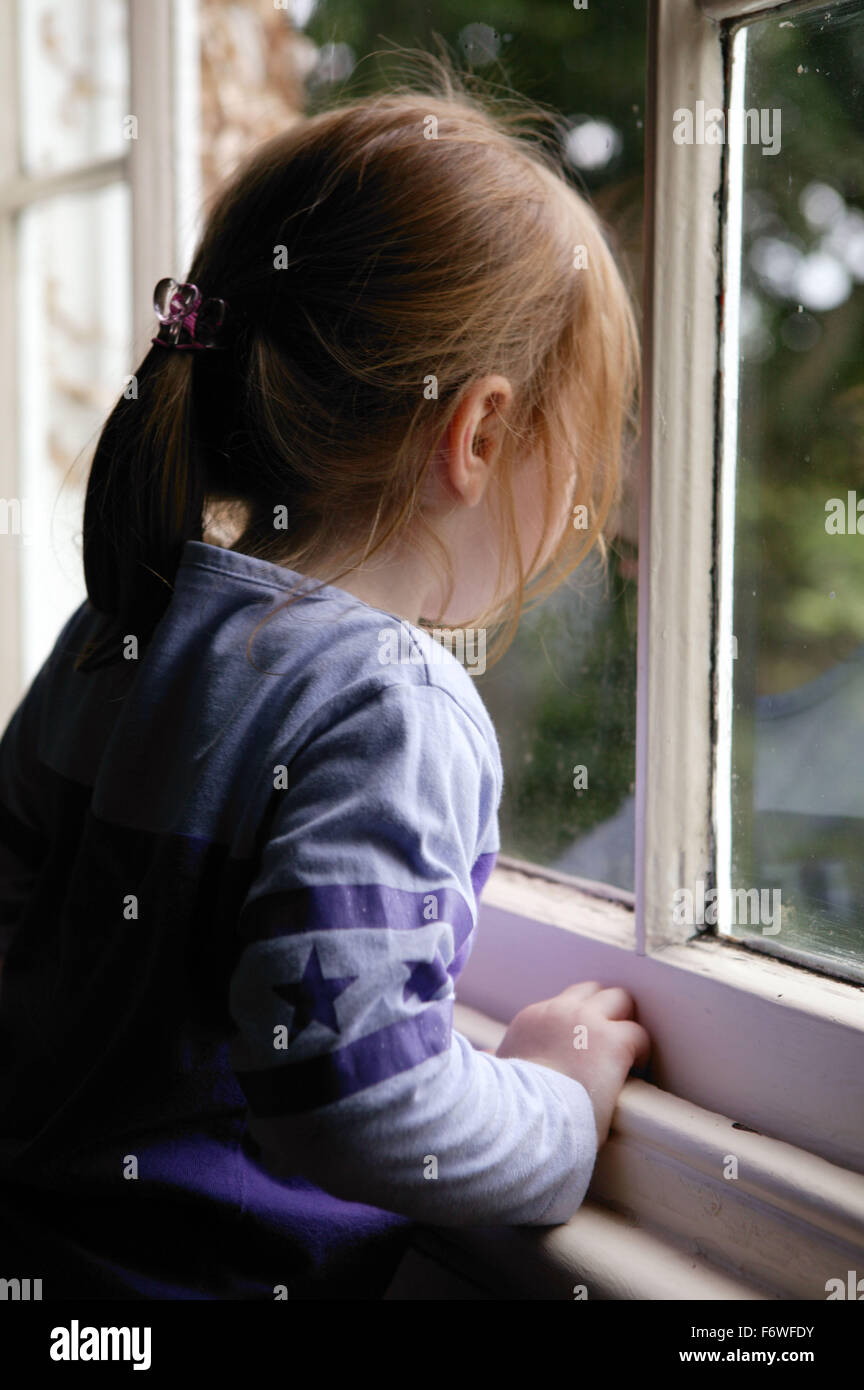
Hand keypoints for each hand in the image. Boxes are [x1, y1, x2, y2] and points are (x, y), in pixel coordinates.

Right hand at [495, 981, 650, 1145]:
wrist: (527, 1117)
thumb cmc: (512, 1104)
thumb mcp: (497, 1072)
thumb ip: (492, 1059)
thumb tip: (481, 1054)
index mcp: (532, 1020)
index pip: (563, 1005)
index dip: (577, 1022)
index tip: (582, 1046)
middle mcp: (559, 1012)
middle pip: (593, 990)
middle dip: (606, 1010)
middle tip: (611, 1041)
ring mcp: (588, 1022)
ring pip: (620, 999)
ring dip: (625, 1023)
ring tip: (628, 1054)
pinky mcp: (613, 1042)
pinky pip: (639, 1034)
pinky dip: (642, 1052)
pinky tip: (637, 1072)